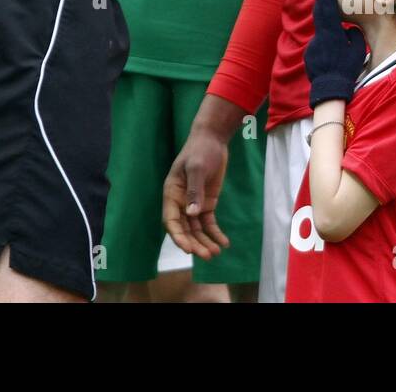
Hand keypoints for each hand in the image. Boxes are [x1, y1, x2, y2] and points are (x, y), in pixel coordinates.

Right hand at [163, 127, 230, 259]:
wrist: (212, 140)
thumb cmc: (200, 151)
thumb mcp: (197, 168)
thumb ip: (194, 190)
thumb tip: (191, 214)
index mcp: (172, 193)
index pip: (170, 220)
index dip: (178, 236)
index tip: (188, 249)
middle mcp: (180, 202)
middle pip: (184, 228)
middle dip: (195, 243)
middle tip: (208, 255)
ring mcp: (194, 203)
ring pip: (196, 229)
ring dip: (205, 241)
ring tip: (216, 252)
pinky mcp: (207, 203)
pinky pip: (208, 222)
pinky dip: (215, 233)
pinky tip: (224, 242)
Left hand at [305, 0, 367, 106]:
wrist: (330, 88)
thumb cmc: (347, 69)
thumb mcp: (358, 51)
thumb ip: (355, 36)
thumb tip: (350, 29)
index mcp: (332, 34)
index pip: (328, 11)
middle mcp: (320, 37)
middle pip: (319, 16)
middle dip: (321, 4)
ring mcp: (312, 46)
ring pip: (319, 33)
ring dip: (325, 30)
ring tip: (334, 33)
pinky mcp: (308, 54)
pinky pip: (317, 45)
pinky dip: (324, 46)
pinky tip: (330, 56)